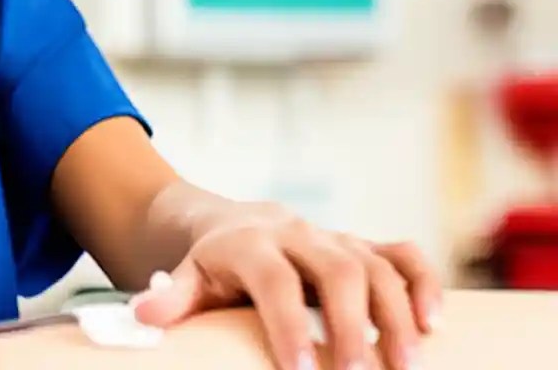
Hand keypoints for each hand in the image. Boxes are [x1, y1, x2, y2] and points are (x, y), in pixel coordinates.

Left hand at [133, 201, 441, 369]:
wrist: (234, 224)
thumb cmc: (213, 266)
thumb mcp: (187, 277)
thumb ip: (171, 296)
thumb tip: (143, 313)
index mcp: (250, 243)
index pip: (274, 280)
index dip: (289, 324)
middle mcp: (297, 235)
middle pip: (336, 269)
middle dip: (353, 323)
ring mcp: (333, 238)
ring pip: (375, 263)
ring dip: (397, 312)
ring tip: (407, 363)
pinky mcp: (361, 245)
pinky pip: (400, 253)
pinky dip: (422, 282)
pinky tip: (435, 323)